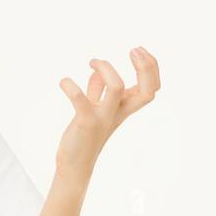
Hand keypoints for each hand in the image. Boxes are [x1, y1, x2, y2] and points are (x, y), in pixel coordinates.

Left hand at [56, 46, 159, 179]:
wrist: (73, 164)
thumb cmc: (84, 137)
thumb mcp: (94, 109)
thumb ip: (98, 91)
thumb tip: (98, 74)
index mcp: (124, 108)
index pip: (152, 87)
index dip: (151, 67)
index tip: (137, 51)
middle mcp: (118, 112)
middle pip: (148, 90)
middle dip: (146, 66)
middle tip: (132, 50)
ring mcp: (103, 118)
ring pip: (116, 88)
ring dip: (106, 68)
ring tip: (92, 62)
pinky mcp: (85, 123)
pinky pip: (81, 101)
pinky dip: (71, 87)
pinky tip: (63, 82)